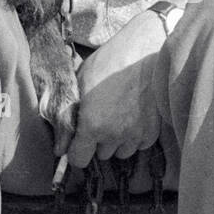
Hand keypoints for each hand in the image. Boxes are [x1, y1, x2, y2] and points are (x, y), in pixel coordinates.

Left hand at [67, 12, 164, 168]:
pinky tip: (133, 115)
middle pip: (100, 155)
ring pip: (120, 152)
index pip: (78, 159)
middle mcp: (113, 135)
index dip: (76, 150)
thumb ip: (71, 112)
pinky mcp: (152, 132)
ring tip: (118, 116)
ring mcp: (135, 136)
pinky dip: (134, 136)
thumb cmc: (109, 62)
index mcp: (91, 125)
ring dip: (116, 140)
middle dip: (97, 141)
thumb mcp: (80, 83)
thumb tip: (61, 137)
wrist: (144, 53)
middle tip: (100, 118)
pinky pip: (138, 144)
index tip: (78, 141)